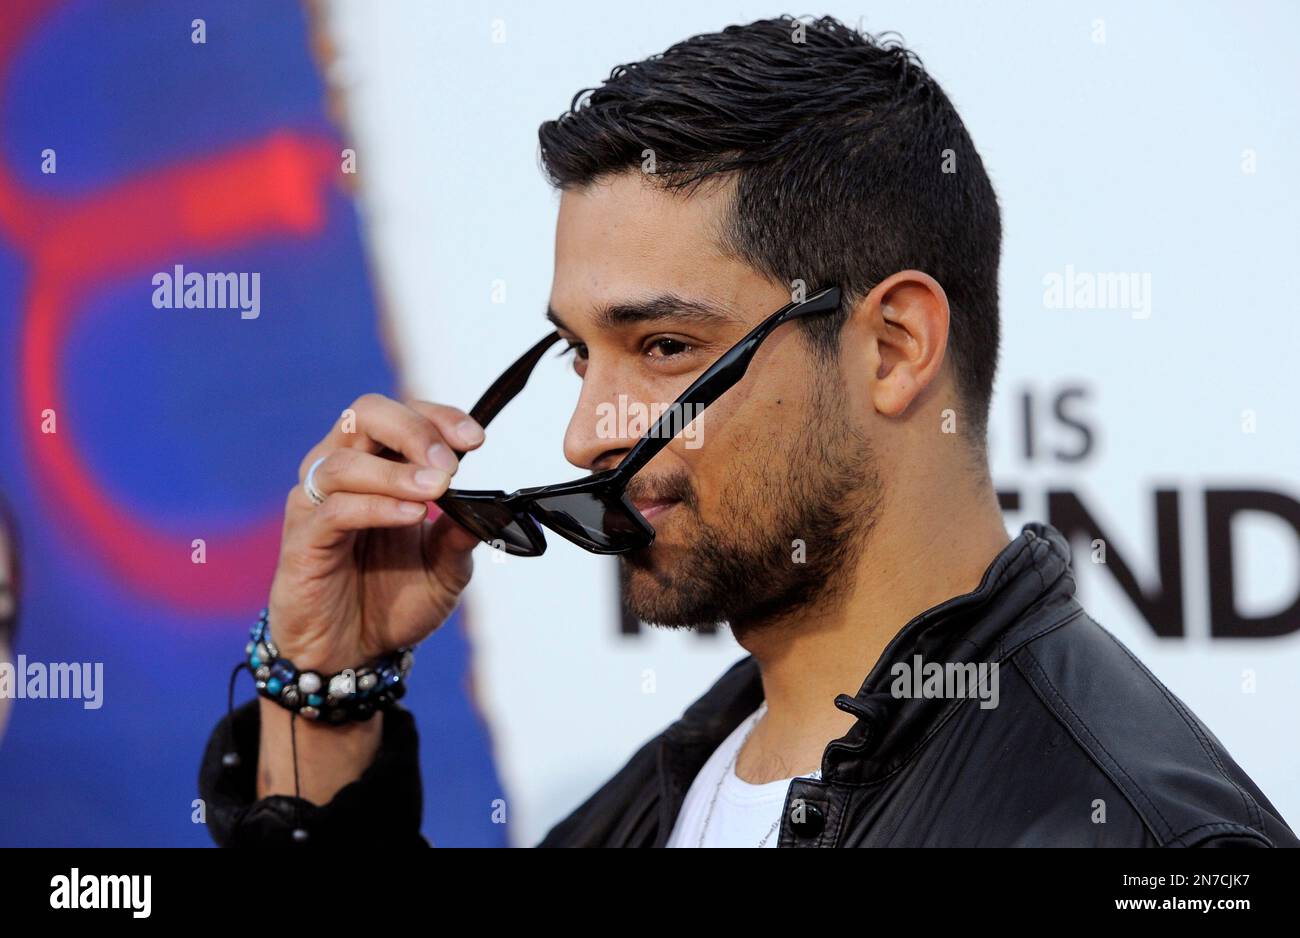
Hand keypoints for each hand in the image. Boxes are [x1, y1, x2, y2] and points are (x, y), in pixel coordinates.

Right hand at [266, 394, 484, 673]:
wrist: (353, 657)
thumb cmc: (392, 601)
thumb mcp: (443, 568)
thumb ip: (461, 535)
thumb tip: (492, 507)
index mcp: (376, 466)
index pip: (400, 413)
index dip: (438, 417)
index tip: (475, 440)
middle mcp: (340, 473)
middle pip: (365, 414)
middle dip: (414, 430)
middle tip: (451, 465)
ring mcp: (315, 504)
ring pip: (346, 462)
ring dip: (397, 472)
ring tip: (436, 491)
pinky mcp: (302, 540)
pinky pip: (334, 509)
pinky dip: (376, 506)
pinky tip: (411, 515)